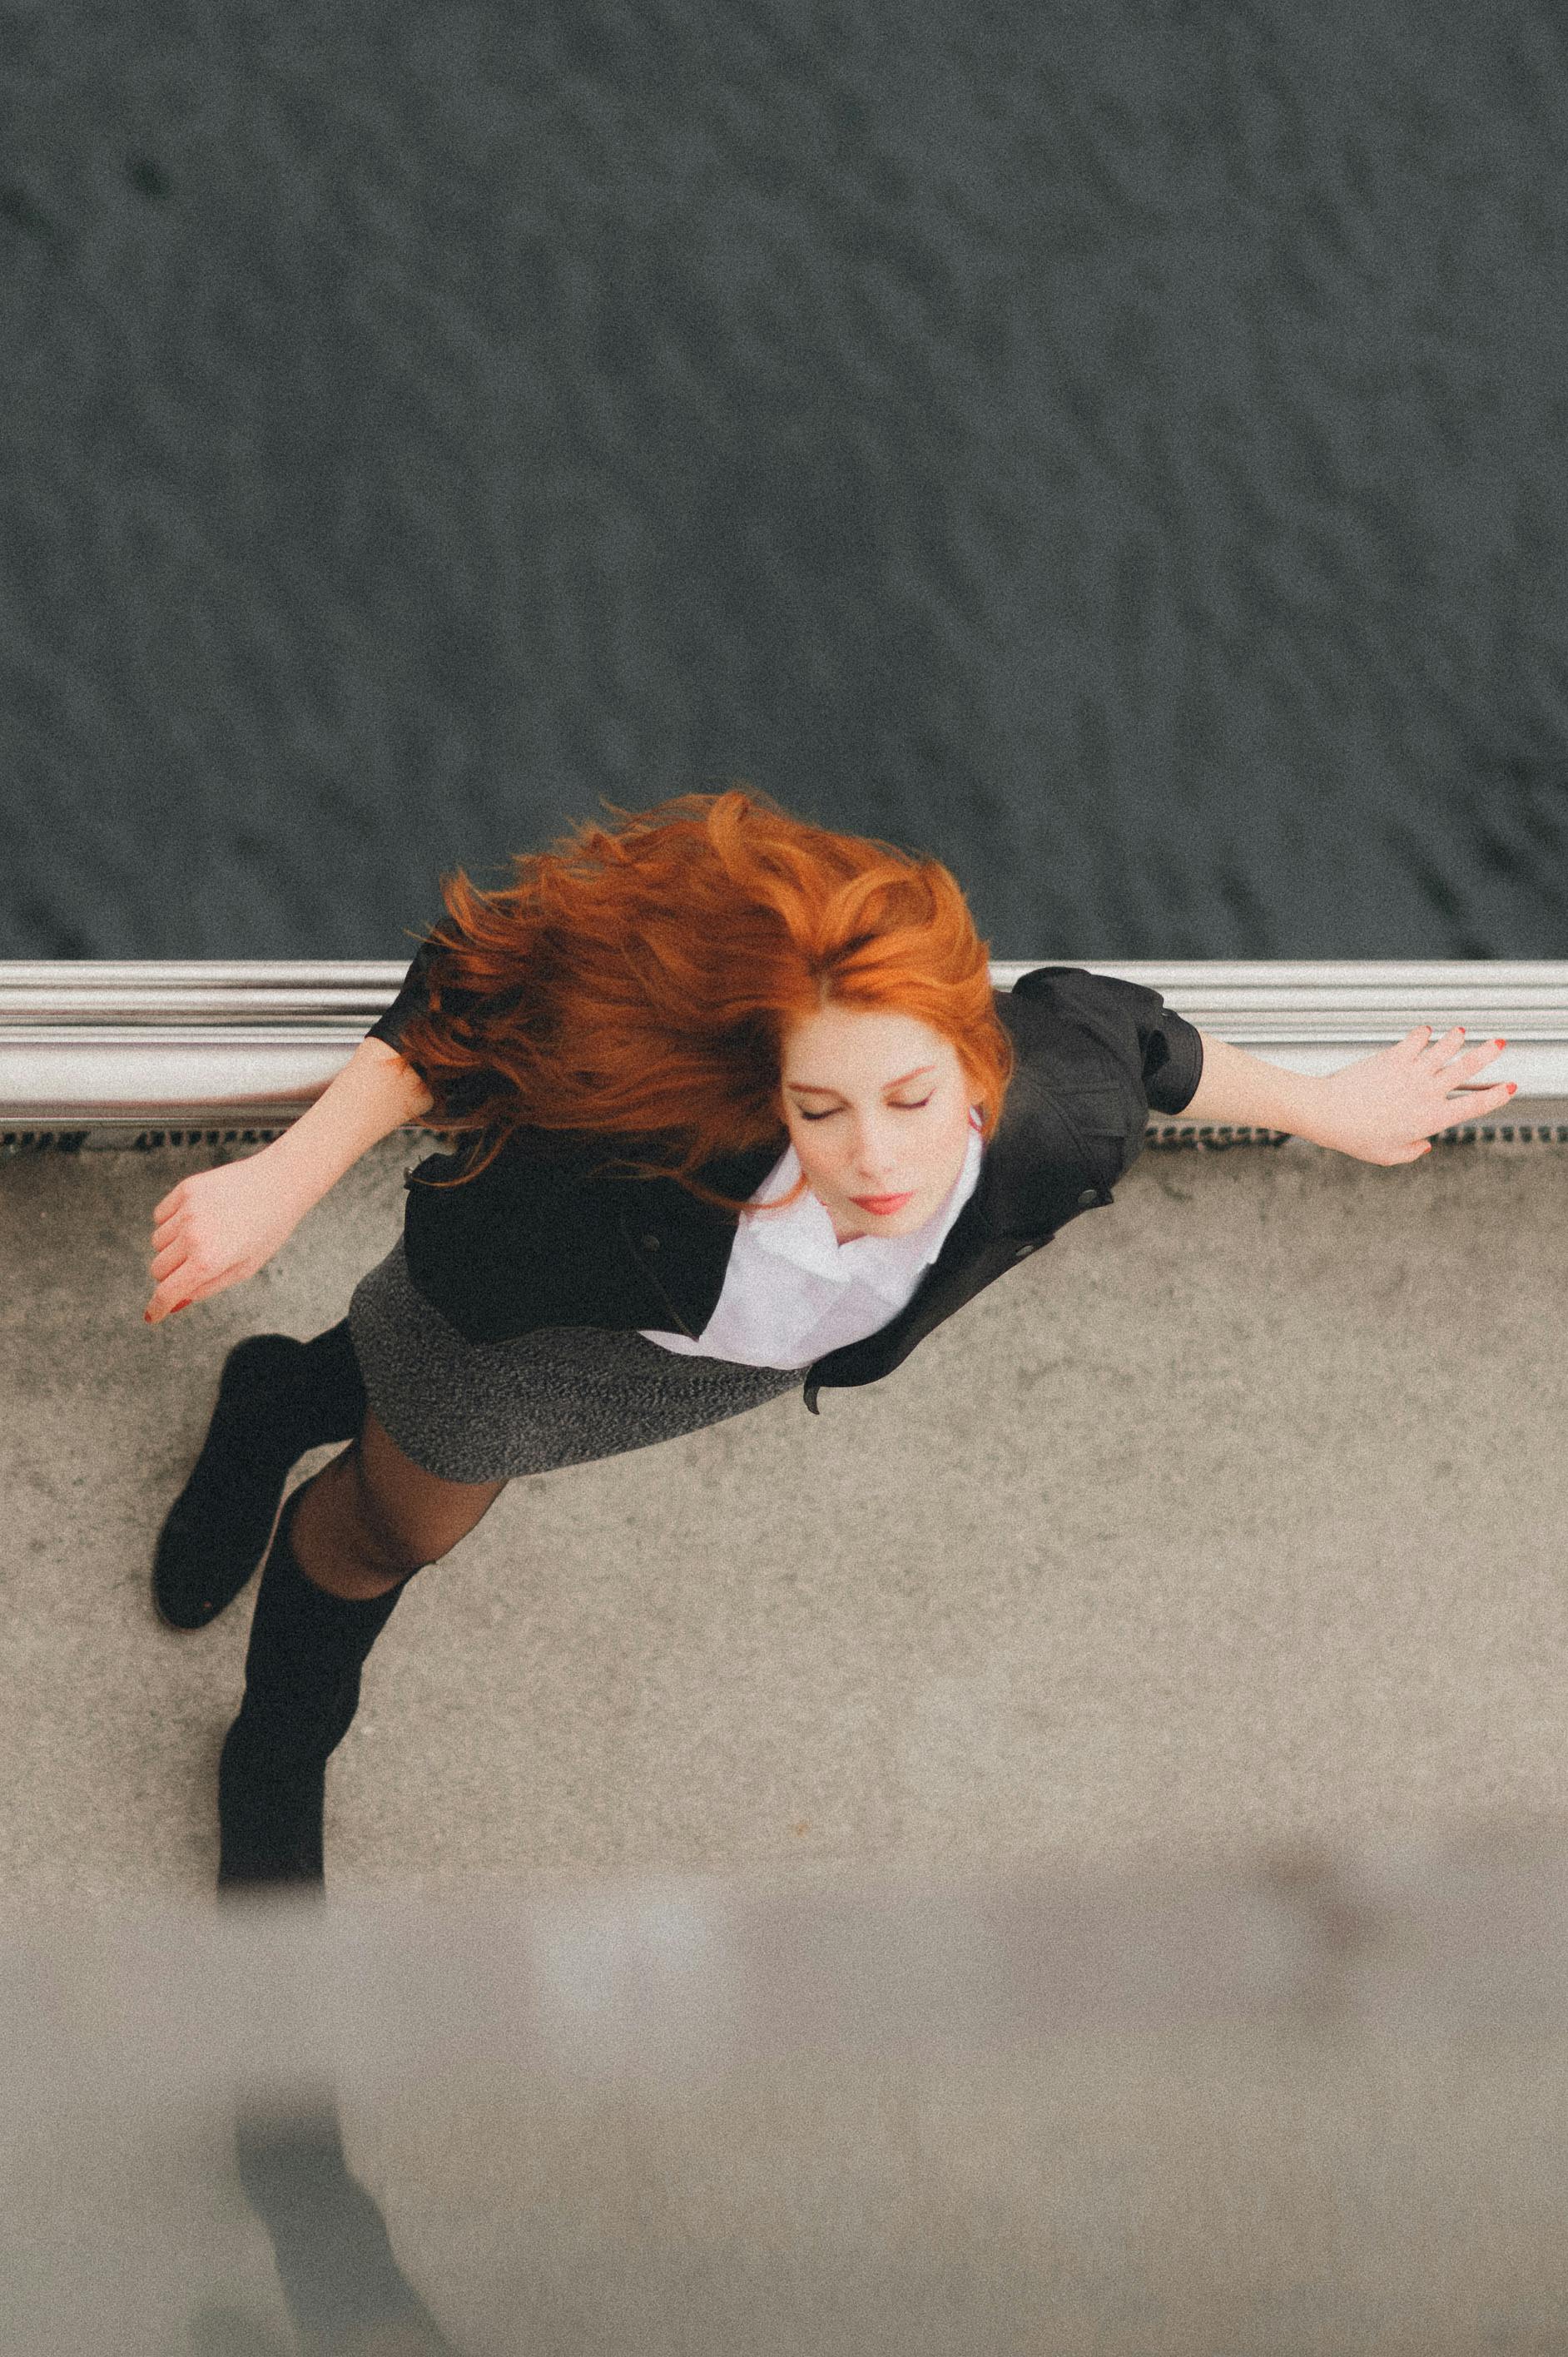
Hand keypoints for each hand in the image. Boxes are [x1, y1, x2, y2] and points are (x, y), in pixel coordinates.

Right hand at [144, 1148, 309, 1323]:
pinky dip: (170, 1223)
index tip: (152, 1316)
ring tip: (203, 1237)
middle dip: (170, 1275)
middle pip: (158, 1269)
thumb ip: (208, 1287)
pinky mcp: (185, 1189)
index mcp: (209, 1261)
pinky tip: (195, 1219)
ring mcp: (187, 1210)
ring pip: (157, 1242)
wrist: (280, 1183)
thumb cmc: (268, 1229)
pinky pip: (160, 1216)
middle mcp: (193, 1236)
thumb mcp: (244, 1268)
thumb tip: (176, 1303)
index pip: (167, 1292)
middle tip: (194, 1266)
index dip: (157, 1308)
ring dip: (171, 1247)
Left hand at [1310, 1027, 1515, 1164]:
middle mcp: (1426, 1093)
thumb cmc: (1356, 1138)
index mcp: (1431, 1119)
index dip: (1496, 1096)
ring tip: (1462, 1032)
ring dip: (1455, 1039)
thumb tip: (1425, 1145)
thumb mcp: (1388, 1156)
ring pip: (1444, 1049)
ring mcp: (1411, 1073)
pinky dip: (1423, 1034)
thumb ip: (1412, 1152)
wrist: (1328, 1113)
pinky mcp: (1393, 1058)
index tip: (1510, 1086)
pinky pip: (1415, 1040)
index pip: (1474, 1106)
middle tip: (1500, 1044)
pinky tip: (1426, 1032)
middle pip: (1466, 1069)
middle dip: (1486, 1055)